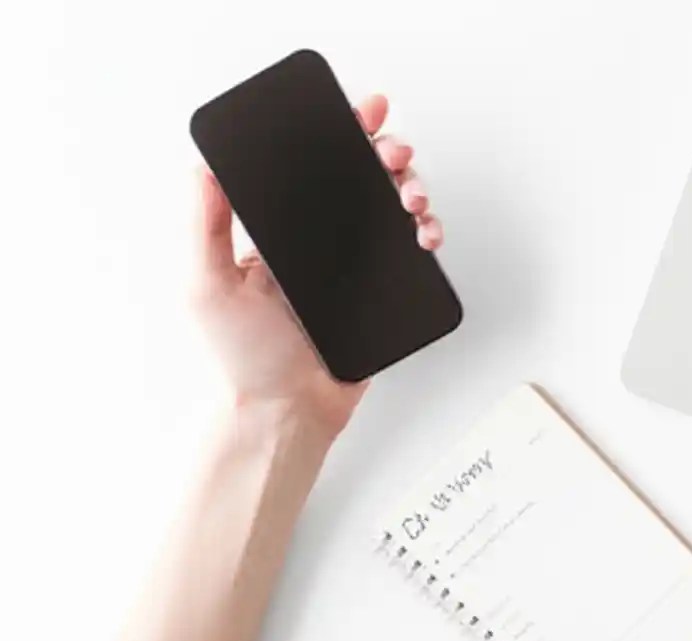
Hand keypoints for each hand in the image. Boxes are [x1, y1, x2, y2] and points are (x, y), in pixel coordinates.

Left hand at [193, 94, 440, 438]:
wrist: (290, 412)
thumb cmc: (245, 359)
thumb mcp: (209, 287)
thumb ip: (207, 227)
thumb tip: (202, 167)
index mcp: (280, 233)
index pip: (312, 170)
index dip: (340, 136)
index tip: (362, 114)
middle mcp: (320, 243)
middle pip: (362, 181)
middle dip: (386, 156)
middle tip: (394, 154)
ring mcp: (355, 266)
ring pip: (393, 210)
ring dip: (412, 190)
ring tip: (413, 198)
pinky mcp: (384, 292)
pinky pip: (412, 253)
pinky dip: (427, 235)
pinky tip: (425, 235)